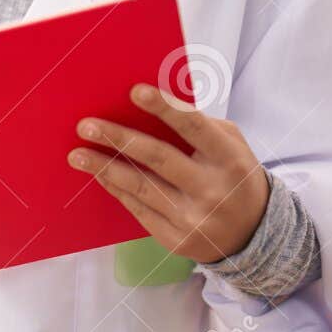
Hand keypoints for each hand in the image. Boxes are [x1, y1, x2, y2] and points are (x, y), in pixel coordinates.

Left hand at [67, 83, 269, 262]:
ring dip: (104, 167)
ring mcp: (194, 218)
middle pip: (158, 158)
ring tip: (76, 154)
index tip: (134, 90)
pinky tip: (98, 174)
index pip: (194, 127)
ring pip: (140, 187)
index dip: (165, 108)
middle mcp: (212, 189)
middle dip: (119, 139)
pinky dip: (116, 188)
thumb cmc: (234, 176)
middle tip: (86, 125)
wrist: (255, 235)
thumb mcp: (231, 147)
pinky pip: (138, 209)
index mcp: (229, 159)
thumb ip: (199, 126)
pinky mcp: (177, 240)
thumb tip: (149, 108)